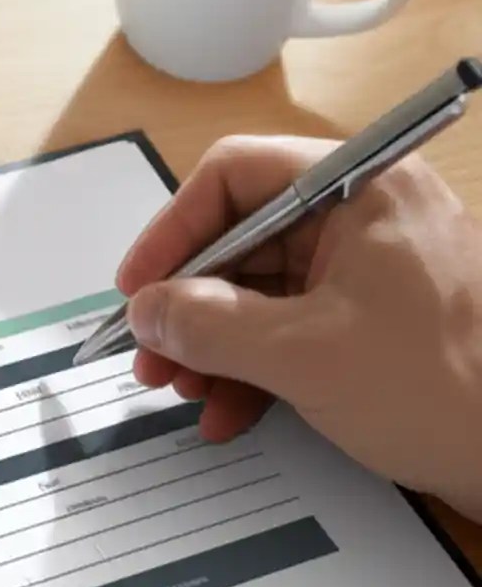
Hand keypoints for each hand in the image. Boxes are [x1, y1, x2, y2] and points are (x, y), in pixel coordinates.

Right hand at [117, 135, 481, 520]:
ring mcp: (370, 269)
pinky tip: (227, 411)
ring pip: (258, 290)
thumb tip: (147, 310)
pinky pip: (288, 327)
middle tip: (151, 354)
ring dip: (211, 344)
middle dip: (188, 305)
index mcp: (360, 189)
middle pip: (240, 239)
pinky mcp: (373, 320)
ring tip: (182, 390)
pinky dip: (251, 368)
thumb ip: (208, 325)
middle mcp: (364, 216)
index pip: (236, 176)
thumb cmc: (448, 389)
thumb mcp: (304, 355)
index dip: (173, 231)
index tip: (138, 287)